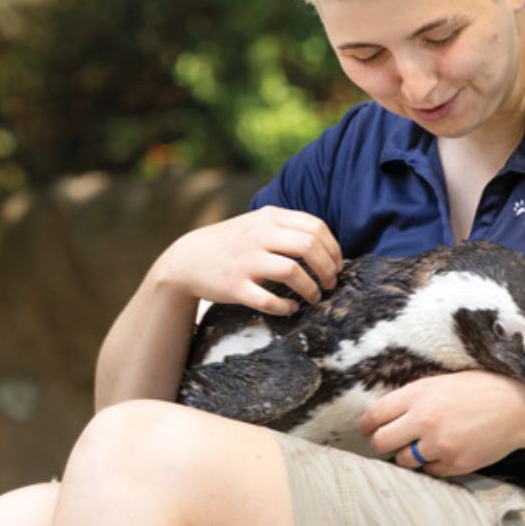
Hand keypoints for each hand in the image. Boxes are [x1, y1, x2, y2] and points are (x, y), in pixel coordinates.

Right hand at [152, 206, 341, 315]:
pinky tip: (291, 308)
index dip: (333, 248)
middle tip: (330, 283)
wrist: (187, 258)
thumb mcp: (257, 222)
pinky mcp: (234, 286)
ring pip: (292, 272)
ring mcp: (245, 261)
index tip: (337, 264)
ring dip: (311, 289)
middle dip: (327, 268)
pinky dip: (286, 306)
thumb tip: (326, 247)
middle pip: (308, 246)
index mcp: (268, 217)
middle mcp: (258, 235)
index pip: (315, 227)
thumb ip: (287, 228)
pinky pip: (269, 299)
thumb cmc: (231, 243)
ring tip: (314, 297)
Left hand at [360, 371, 524, 475]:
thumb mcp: (442, 381)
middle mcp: (424, 420)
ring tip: (426, 445)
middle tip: (390, 442)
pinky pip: (430, 472)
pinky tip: (447, 451)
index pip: (374, 415)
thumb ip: (414, 397)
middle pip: (381, 442)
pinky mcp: (455, 464)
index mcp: (418, 395)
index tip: (367, 429)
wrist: (521, 407)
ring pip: (404, 461)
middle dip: (382, 443)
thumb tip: (386, 413)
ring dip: (409, 455)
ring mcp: (439, 445)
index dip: (366, 425)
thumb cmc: (482, 388)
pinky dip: (434, 465)